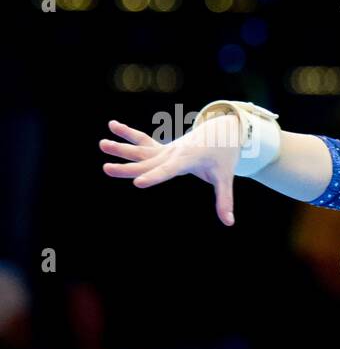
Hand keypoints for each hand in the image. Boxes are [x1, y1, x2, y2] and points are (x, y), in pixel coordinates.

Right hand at [99, 116, 241, 225]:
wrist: (222, 133)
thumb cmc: (223, 157)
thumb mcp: (225, 178)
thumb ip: (225, 200)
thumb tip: (229, 223)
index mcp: (187, 159)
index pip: (168, 170)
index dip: (154, 177)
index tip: (138, 183)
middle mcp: (173, 152)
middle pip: (147, 162)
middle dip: (127, 167)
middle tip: (106, 169)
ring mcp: (166, 149)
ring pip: (141, 150)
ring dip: (122, 147)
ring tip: (101, 144)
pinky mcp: (163, 148)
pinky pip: (143, 141)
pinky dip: (128, 133)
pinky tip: (112, 125)